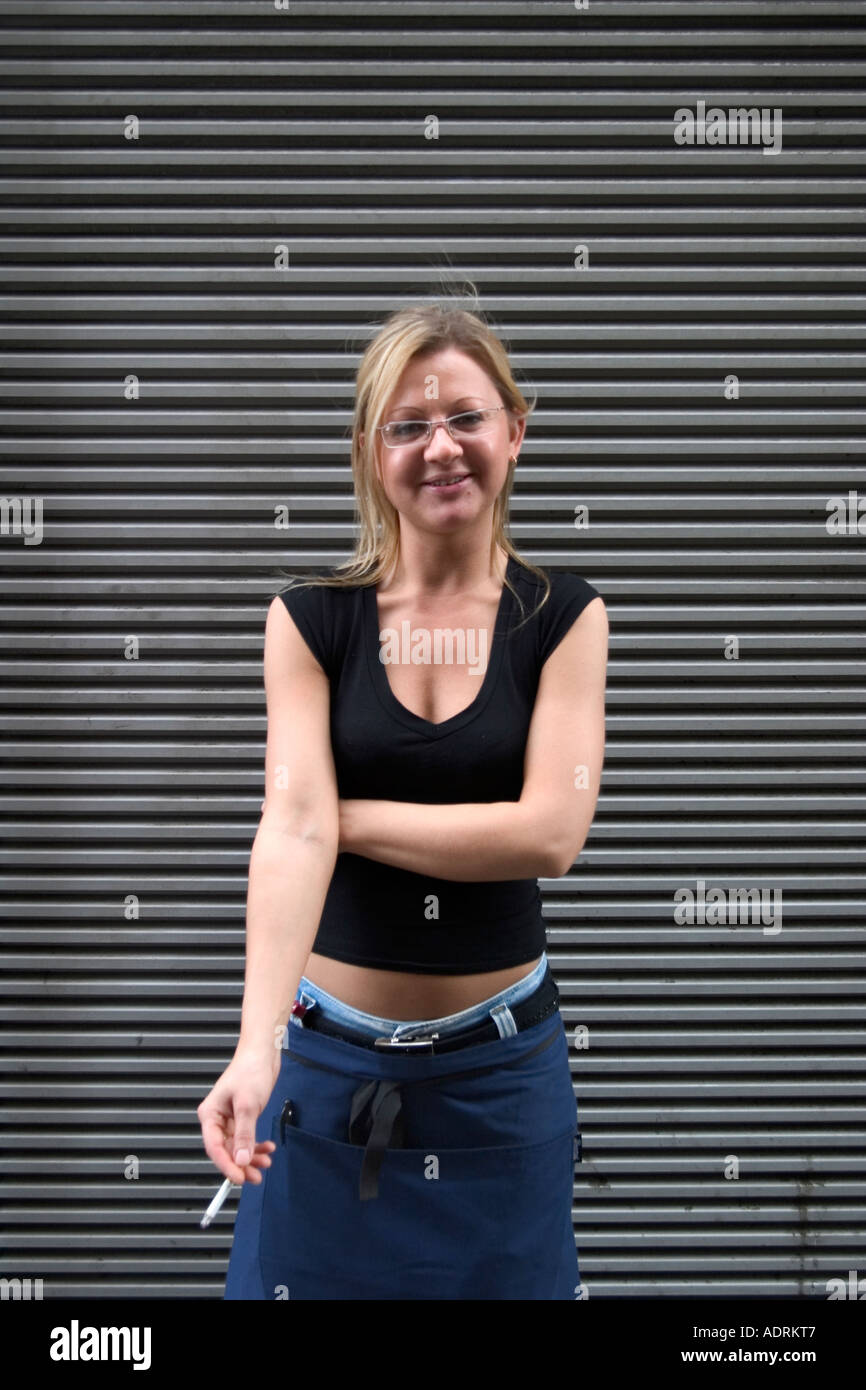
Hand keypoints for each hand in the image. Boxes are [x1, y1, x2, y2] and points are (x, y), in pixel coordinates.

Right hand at [197, 1042, 279, 1184]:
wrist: (263, 1053)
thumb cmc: (250, 1070)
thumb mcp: (248, 1105)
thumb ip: (244, 1134)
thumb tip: (241, 1160)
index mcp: (210, 1114)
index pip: (214, 1148)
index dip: (227, 1166)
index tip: (240, 1178)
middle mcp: (217, 1118)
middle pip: (226, 1150)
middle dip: (241, 1164)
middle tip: (255, 1177)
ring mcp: (230, 1119)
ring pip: (237, 1147)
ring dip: (251, 1157)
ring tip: (266, 1163)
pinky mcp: (242, 1117)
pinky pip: (246, 1139)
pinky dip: (256, 1146)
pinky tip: (268, 1148)